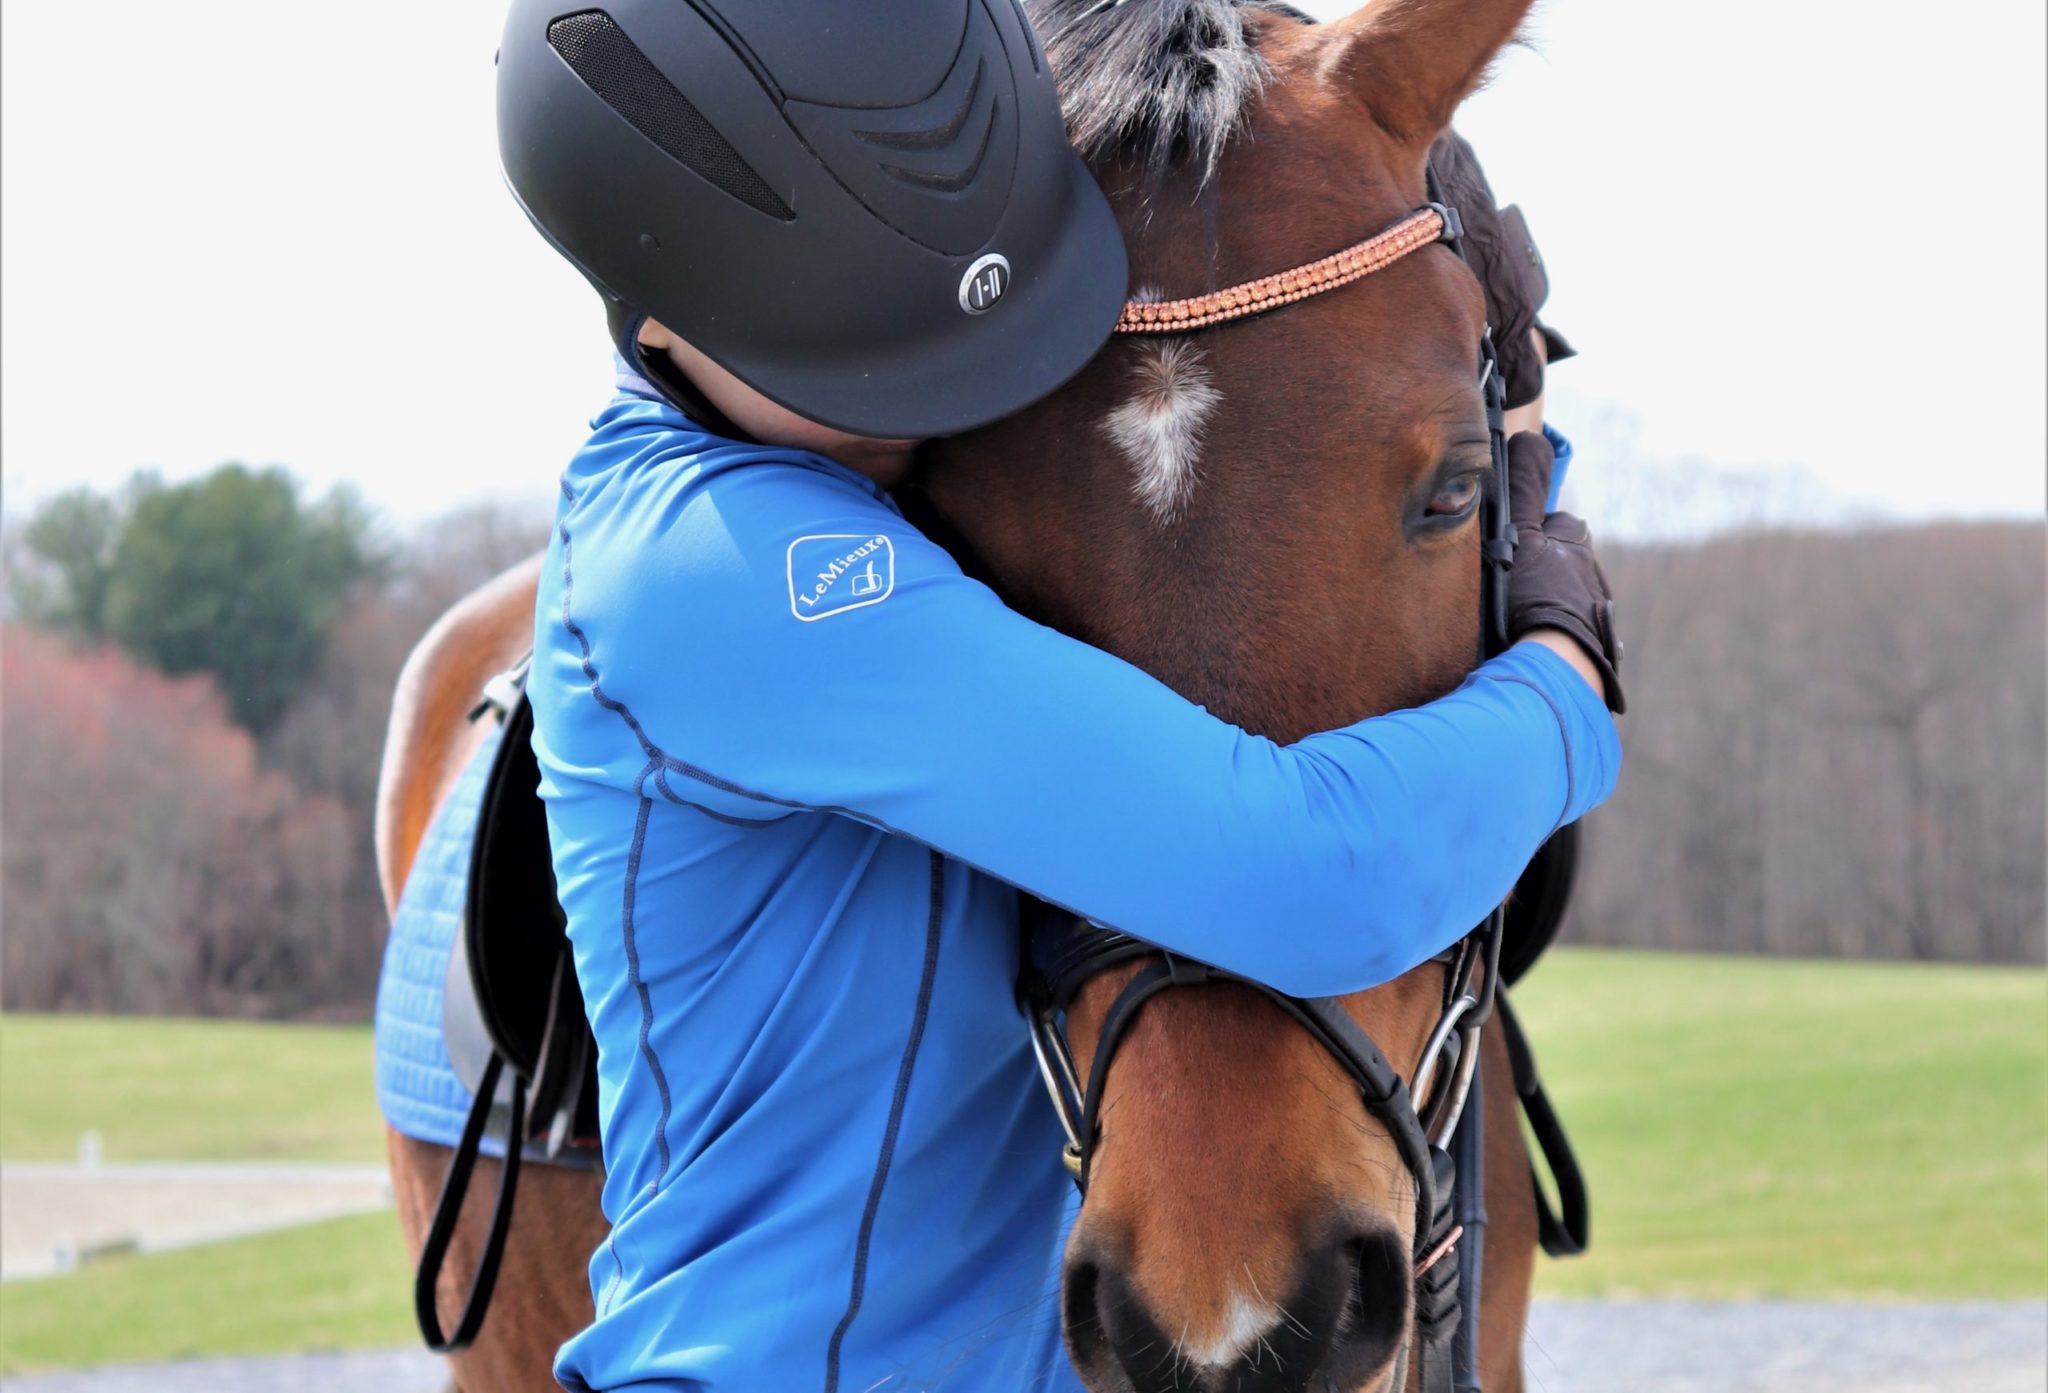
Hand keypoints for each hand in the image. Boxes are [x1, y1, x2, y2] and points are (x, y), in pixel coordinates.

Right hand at [1504, 431, 1624, 712]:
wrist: (1559, 665)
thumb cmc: (1534, 599)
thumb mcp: (1518, 539)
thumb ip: (1523, 492)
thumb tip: (1529, 437)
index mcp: (1573, 551)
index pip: (1564, 524)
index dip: (1544, 527)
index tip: (1523, 537)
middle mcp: (1591, 580)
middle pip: (1575, 562)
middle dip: (1555, 565)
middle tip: (1523, 578)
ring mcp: (1595, 617)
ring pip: (1579, 599)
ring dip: (1560, 601)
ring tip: (1531, 615)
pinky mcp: (1594, 653)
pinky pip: (1580, 636)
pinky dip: (1565, 636)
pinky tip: (1545, 646)